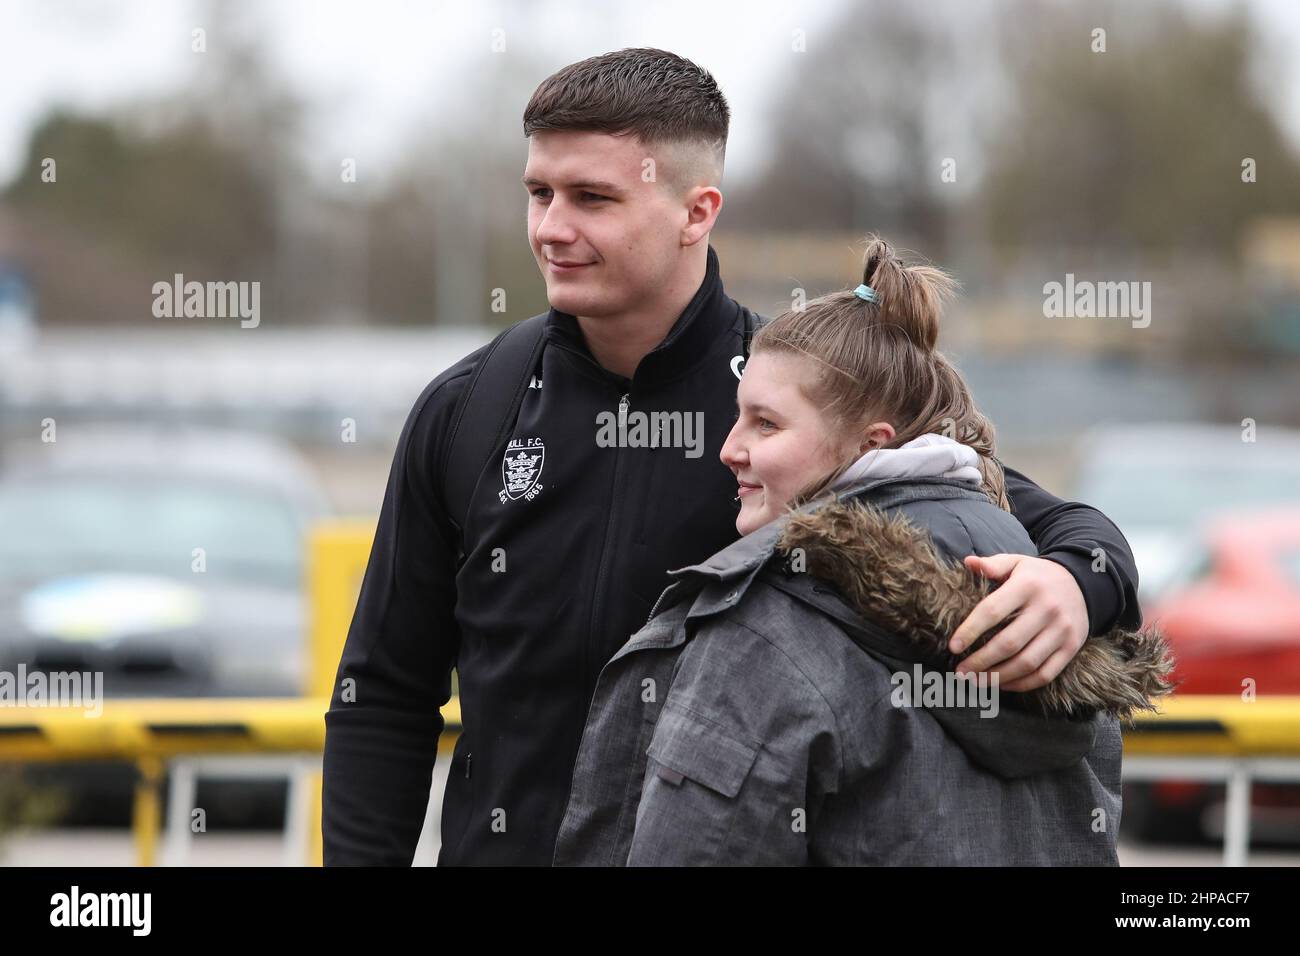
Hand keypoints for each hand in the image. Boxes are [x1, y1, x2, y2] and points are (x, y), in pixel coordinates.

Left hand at [948, 554, 1087, 691]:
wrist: (1085, 584)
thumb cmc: (1039, 576)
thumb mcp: (1017, 562)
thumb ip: (993, 564)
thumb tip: (968, 562)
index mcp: (1027, 586)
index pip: (992, 611)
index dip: (970, 630)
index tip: (953, 647)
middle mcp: (1046, 609)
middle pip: (1009, 643)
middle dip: (981, 661)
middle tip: (961, 671)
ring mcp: (1062, 630)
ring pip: (1026, 663)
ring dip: (998, 677)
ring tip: (976, 681)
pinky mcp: (1072, 647)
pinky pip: (1045, 674)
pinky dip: (1022, 684)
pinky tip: (1002, 684)